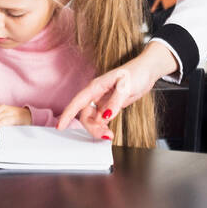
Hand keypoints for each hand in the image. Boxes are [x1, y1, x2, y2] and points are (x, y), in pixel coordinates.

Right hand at [57, 43, 174, 137]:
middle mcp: (96, 95)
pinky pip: (100, 120)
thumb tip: (106, 117)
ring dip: (98, 129)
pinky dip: (103, 128)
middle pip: (85, 115)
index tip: (60, 126)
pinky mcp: (108, 107)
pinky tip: (109, 132)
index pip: (78, 102)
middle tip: (106, 135)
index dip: (67, 114)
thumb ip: (115, 102)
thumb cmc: (136, 73)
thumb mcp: (126, 86)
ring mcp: (102, 101)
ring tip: (110, 135)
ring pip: (92, 120)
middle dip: (92, 128)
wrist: (146, 72)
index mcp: (96, 87)